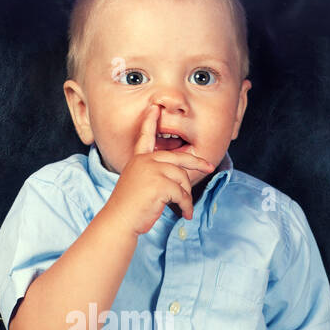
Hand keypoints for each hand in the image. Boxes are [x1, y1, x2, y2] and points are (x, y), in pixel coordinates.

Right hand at [104, 103, 213, 235]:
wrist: (119, 221)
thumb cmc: (129, 208)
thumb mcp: (138, 184)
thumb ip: (154, 174)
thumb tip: (179, 177)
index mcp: (138, 160)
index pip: (145, 137)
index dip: (150, 122)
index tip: (155, 108)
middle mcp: (145, 161)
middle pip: (179, 157)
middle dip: (197, 162)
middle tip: (210, 166)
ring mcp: (152, 171)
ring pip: (183, 179)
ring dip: (187, 196)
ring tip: (185, 208)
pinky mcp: (160, 184)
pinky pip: (182, 194)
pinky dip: (186, 205)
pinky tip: (185, 214)